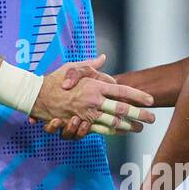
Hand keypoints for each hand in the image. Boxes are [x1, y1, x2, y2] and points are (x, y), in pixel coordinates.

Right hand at [29, 54, 155, 136]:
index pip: (122, 91)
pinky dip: (114, 132)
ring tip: (140, 128)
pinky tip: (122, 131)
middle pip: (121, 110)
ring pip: (114, 123)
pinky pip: (101, 130)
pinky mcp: (81, 124)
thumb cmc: (55, 79)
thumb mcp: (73, 67)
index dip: (138, 96)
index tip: (151, 101)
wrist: (36, 96)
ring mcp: (87, 114)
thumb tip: (103, 57)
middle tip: (152, 119)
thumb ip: (91, 64)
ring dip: (129, 127)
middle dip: (139, 115)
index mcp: (94, 85)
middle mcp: (94, 100)